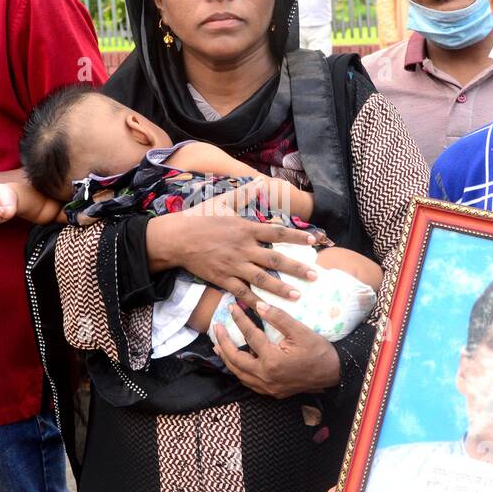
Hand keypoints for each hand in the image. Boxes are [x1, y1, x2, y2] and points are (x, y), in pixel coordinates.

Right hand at [151, 210, 319, 304]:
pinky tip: (267, 309)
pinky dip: (254, 302)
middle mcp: (243, 248)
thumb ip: (244, 194)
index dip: (297, 237)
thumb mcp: (222, 202)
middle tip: (315, 276)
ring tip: (298, 296)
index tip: (314, 241)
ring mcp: (233, 266)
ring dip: (281, 289)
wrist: (176, 238)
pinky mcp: (222, 279)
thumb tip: (261, 181)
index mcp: (245, 229)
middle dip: (297, 268)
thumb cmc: (199, 218)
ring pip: (262, 280)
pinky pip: (241, 293)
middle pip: (275, 260)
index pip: (277, 233)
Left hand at [212, 299, 339, 397]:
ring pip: (239, 374)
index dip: (239, 319)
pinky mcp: (272, 392)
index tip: (232, 307)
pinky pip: (248, 382)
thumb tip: (258, 305)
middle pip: (235, 359)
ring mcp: (268, 387)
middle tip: (216, 327)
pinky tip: (236, 362)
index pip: (250, 336)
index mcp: (272, 361)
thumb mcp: (300, 331)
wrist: (334, 373)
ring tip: (218, 345)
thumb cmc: (319, 351)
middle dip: (223, 342)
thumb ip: (278, 318)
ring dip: (227, 359)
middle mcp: (266, 377)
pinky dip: (239, 370)